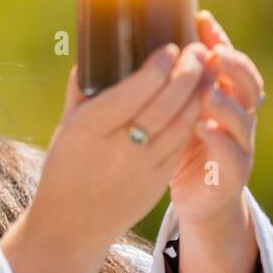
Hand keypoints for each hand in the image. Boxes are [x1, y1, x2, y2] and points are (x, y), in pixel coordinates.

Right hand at [2, 40, 211, 272]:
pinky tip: (200, 100)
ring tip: (208, 69)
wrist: (71, 224)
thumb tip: (96, 54)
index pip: (135, 90)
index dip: (159, 66)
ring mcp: (142, 167)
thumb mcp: (66, 128)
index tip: (171, 48)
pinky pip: (183, 143)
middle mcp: (118, 146)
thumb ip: (82, 91)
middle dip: (189, 72)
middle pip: (166, 103)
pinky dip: (195, 117)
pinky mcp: (158, 181)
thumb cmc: (64, 167)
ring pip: (183, 121)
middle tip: (198, 51)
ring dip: (200, 92)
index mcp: (89, 127)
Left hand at [167, 10, 264, 227]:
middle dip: (231, 65)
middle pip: (245, 83)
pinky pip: (232, 156)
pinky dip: (220, 141)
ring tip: (206, 90)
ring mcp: (238, 144)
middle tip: (212, 52)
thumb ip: (148, 87)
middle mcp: (234, 116)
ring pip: (242, 118)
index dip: (217, 39)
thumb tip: (107, 53)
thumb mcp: (162, 114)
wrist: (197, 200)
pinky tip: (204, 128)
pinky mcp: (232, 175)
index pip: (225, 60)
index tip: (201, 19)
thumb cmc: (171, 149)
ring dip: (225, 101)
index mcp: (218, 96)